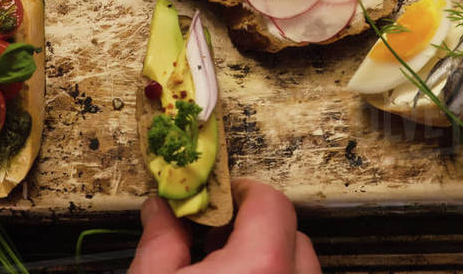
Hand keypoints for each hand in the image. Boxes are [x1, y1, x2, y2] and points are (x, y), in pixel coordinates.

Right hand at [129, 179, 320, 273]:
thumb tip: (162, 209)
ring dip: (271, 262)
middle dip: (259, 233)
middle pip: (294, 238)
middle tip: (216, 241)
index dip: (244, 195)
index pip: (272, 204)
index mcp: (261, 266)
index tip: (219, 200)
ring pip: (300, 270)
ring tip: (226, 271)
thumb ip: (162, 240)